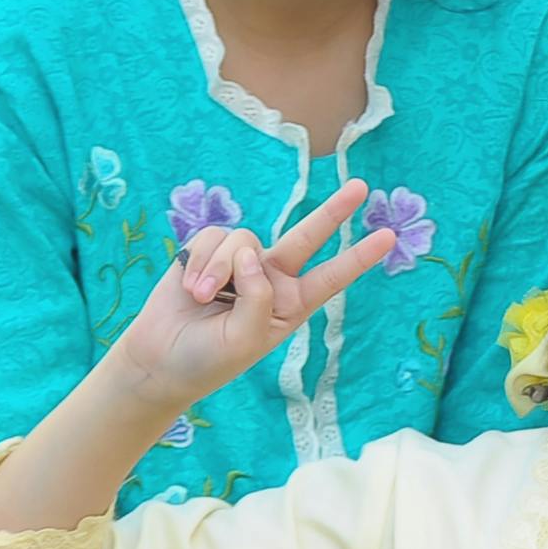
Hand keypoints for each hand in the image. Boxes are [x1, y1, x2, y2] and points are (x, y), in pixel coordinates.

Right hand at [109, 178, 393, 416]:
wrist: (159, 360)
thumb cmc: (207, 359)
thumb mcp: (245, 339)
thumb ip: (257, 296)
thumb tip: (252, 253)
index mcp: (290, 305)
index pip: (331, 277)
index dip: (358, 257)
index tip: (389, 237)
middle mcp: (270, 278)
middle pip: (306, 237)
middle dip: (333, 212)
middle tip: (361, 187)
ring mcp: (239, 263)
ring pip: (244, 241)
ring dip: (218, 269)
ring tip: (202, 299)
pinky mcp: (207, 252)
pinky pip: (212, 238)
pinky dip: (200, 262)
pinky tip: (189, 288)